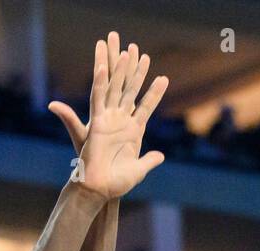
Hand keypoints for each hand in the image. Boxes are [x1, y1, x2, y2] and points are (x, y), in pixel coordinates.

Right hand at [54, 32, 167, 198]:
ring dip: (121, 72)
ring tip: (127, 53)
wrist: (99, 189)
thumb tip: (160, 156)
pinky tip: (101, 67)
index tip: (164, 78)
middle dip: (138, 74)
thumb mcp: (138, 170)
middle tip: (143, 55)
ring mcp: (108, 121)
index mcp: (133, 132)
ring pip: (115, 91)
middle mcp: (121, 123)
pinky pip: (97, 100)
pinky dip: (98, 84)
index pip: (146, 107)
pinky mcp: (95, 123)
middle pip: (131, 92)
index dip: (155, 94)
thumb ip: (148, 161)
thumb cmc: (117, 183)